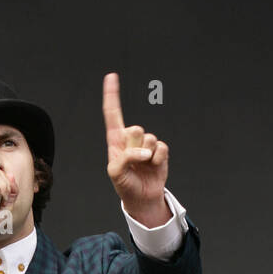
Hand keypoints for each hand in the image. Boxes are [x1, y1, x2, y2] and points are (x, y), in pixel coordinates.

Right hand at [0, 163, 18, 244]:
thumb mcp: (4, 202)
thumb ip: (9, 188)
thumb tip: (11, 175)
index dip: (5, 179)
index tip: (10, 193)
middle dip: (7, 182)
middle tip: (8, 198)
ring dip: (5, 185)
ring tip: (4, 199)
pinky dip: (1, 185)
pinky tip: (2, 197)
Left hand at [102, 71, 170, 223]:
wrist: (142, 197)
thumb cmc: (125, 184)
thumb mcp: (115, 172)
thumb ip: (125, 158)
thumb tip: (145, 152)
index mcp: (116, 140)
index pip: (113, 114)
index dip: (112, 95)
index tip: (111, 76)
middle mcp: (131, 138)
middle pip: (135, 129)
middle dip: (134, 146)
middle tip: (133, 161)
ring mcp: (147, 144)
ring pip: (149, 138)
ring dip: (146, 156)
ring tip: (143, 166)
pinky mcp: (160, 151)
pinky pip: (161, 147)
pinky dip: (158, 159)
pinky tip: (153, 166)